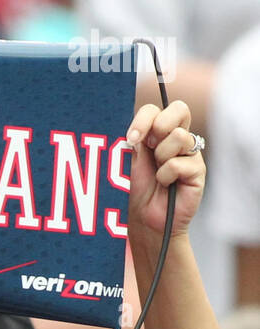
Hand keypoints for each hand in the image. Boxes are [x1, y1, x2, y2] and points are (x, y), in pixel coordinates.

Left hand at [127, 100, 204, 240]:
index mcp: (161, 132)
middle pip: (180, 108)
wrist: (147, 220)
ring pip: (179, 136)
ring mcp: (191, 153)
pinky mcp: (198, 170)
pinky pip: (179, 163)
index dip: (144, 118)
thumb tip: (141, 128)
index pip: (157, 108)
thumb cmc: (139, 190)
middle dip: (159, 128)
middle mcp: (179, 138)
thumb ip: (139, 140)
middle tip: (150, 150)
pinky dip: (166, 176)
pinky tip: (167, 186)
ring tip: (159, 175)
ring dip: (161, 157)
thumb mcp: (133, 161)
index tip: (131, 139)